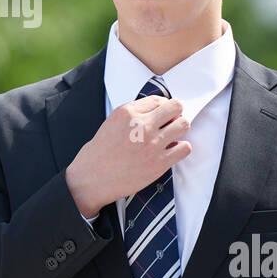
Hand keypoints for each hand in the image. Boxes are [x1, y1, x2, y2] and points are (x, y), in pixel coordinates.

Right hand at [65, 95, 191, 218]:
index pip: (159, 99)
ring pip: (183, 125)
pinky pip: (185, 148)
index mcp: (128, 112)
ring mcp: (152, 144)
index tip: (161, 115)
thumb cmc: (100, 152)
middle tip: (170, 122)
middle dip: (175, 113)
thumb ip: (134, 113)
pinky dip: (181, 148)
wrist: (92, 178)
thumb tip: (156, 110)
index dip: (162, 107)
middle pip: (176, 107)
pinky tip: (171, 151)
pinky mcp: (159, 163)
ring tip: (171, 136)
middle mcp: (142, 125)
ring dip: (179, 129)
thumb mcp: (112, 121)